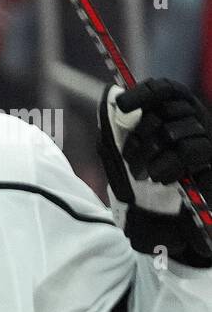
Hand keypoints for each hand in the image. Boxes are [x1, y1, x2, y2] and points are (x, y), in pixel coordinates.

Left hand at [98, 78, 211, 264]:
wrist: (168, 221)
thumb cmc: (143, 185)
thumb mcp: (124, 156)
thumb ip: (117, 130)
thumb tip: (109, 99)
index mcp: (173, 112)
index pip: (162, 89)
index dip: (141, 94)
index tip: (120, 105)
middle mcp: (192, 119)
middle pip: (164, 111)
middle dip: (140, 135)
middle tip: (129, 159)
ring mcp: (205, 137)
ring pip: (174, 131)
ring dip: (151, 154)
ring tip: (145, 174)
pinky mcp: (209, 158)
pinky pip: (190, 150)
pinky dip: (169, 165)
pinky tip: (162, 178)